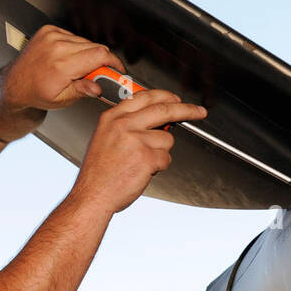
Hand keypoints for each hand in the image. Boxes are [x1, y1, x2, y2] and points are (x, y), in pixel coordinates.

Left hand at [4, 25, 125, 111]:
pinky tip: (67, 58)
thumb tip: (98, 87)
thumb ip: (83, 91)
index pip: (99, 55)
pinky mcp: (48, 30)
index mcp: (61, 65)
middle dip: (101, 62)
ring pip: (85, 41)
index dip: (113, 63)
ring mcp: (51, 36)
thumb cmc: (35, 93)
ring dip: (87, 54)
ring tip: (77, 69)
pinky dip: (75, 47)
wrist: (15, 84)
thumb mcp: (61, 99)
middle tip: (96, 75)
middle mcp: (56, 47)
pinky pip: (73, 36)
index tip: (118, 70)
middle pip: (95, 47)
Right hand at [70, 88, 206, 214]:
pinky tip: (142, 171)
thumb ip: (126, 125)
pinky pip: (166, 158)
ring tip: (142, 163)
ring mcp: (136, 140)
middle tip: (197, 112)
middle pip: (164, 109)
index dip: (164, 96)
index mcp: (112, 118)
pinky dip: (159, 166)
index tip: (176, 99)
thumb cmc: (98, 172)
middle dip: (186, 109)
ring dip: (161, 152)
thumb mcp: (104, 138)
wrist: (93, 194)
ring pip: (167, 139)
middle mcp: (124, 125)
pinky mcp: (147, 156)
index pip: (144, 97)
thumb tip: (155, 121)